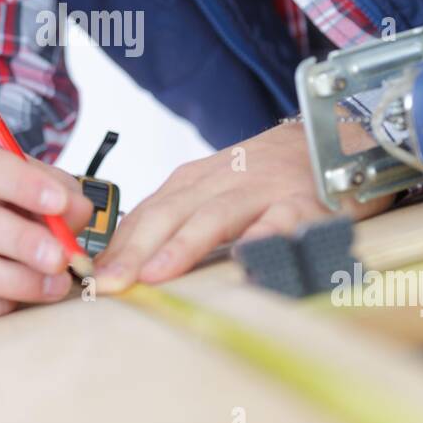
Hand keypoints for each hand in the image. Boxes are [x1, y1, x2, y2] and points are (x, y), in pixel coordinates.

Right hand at [0, 145, 92, 325]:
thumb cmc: (16, 210)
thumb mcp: (43, 191)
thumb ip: (64, 198)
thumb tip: (75, 212)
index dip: (24, 186)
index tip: (60, 203)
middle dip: (22, 241)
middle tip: (61, 258)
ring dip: (17, 280)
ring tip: (57, 285)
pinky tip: (21, 303)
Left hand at [92, 117, 389, 292]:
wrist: (334, 137)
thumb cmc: (269, 176)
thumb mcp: (216, 190)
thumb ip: (180, 221)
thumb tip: (131, 265)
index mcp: (194, 181)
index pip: (145, 215)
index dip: (116, 247)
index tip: (89, 279)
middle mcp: (220, 181)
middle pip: (169, 213)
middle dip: (134, 250)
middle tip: (108, 285)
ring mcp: (261, 190)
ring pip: (215, 216)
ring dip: (183, 246)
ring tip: (156, 275)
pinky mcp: (303, 202)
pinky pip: (280, 221)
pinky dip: (262, 239)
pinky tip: (246, 260)